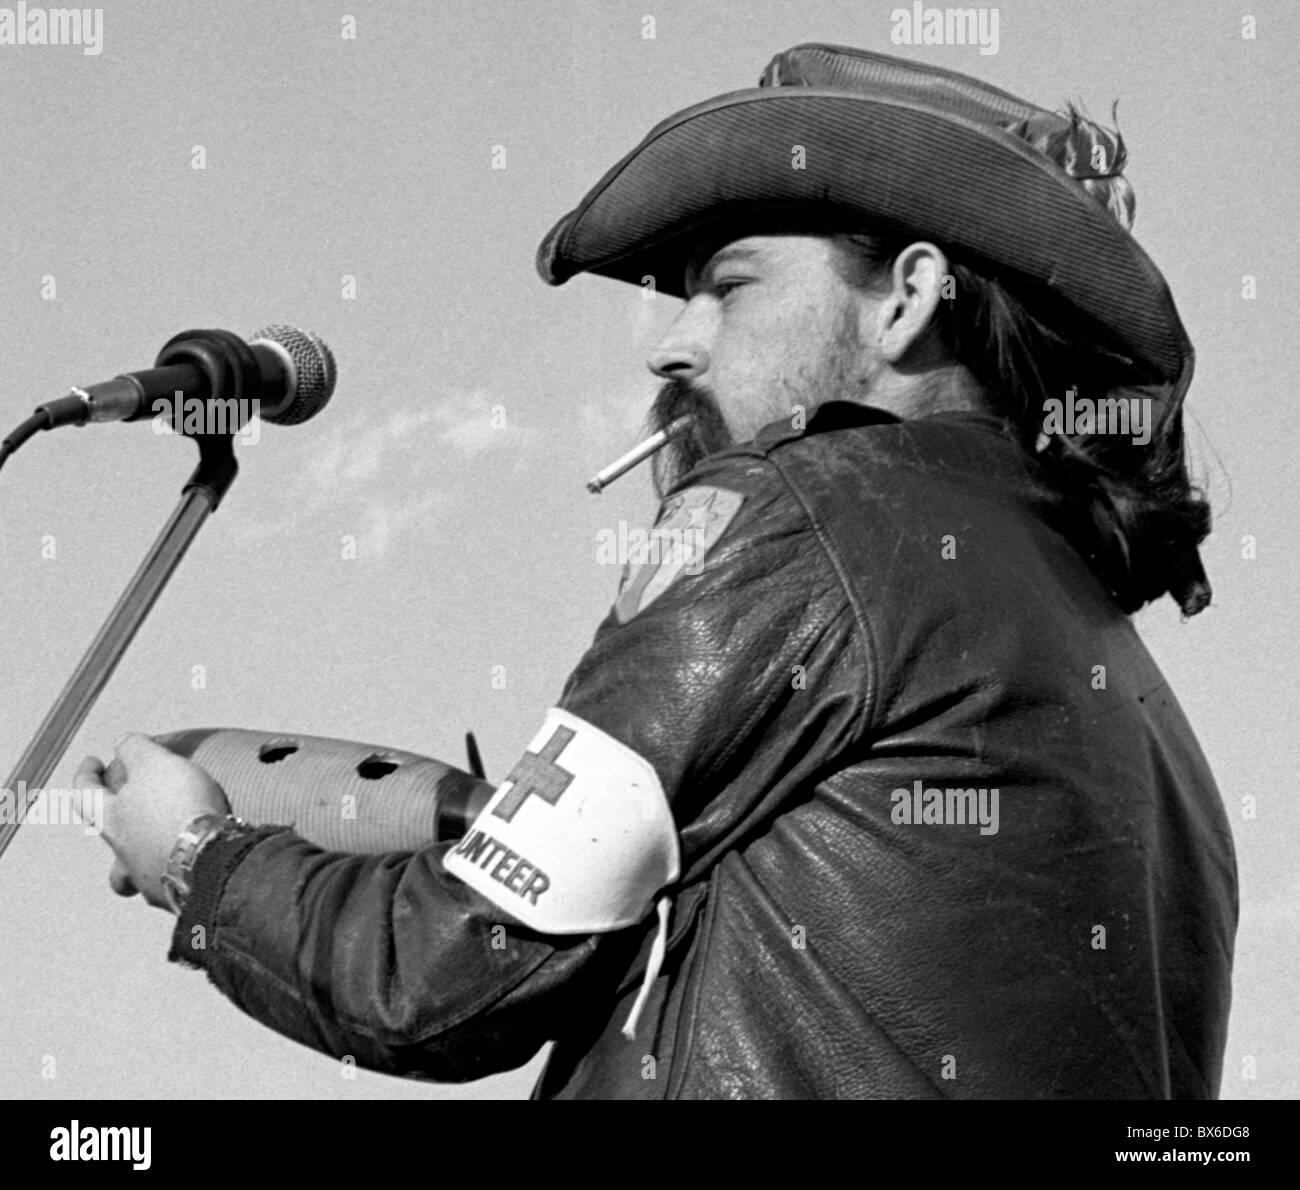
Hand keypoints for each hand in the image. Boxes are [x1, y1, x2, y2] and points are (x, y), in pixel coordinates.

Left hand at [75, 733, 230, 910]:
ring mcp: (149, 877)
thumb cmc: (177, 809)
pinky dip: (177, 870)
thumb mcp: (154, 763)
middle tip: (126, 813)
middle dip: (113, 827)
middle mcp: (124, 852)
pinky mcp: (178, 893)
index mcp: (112, 820)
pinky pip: (171, 881)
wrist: (210, 855)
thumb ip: (135, 749)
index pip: (85, 793)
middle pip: (109, 842)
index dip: (86, 774)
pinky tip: (193, 860)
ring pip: (134, 872)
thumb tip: (123, 743)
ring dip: (142, 858)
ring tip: (161, 845)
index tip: (91, 762)